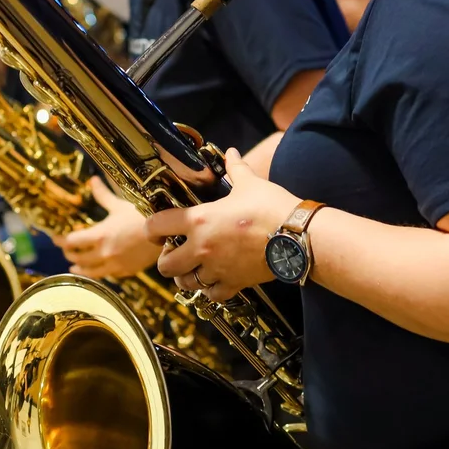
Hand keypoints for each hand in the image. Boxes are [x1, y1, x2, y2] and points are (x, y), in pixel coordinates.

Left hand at [52, 177, 161, 278]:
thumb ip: (102, 195)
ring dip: (80, 268)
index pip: (71, 241)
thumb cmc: (143, 215)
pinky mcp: (125, 272)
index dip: (61, 240)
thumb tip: (92, 181)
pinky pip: (106, 276)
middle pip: (77, 257)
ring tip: (74, 268)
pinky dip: (98, 273)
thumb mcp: (119, 204)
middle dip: (69, 253)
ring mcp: (114, 265)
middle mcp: (104, 253)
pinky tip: (97, 271)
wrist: (167, 233)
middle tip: (66, 250)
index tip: (55, 238)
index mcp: (100, 235)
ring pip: (89, 271)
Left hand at [145, 149, 298, 300]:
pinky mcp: (233, 283)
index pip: (156, 226)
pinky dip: (210, 291)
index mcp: (199, 220)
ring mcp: (216, 269)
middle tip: (175, 252)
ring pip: (185, 283)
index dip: (152, 228)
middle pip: (165, 265)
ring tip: (192, 268)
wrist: (296, 235)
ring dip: (185, 277)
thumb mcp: (250, 183)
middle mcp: (201, 247)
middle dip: (166, 260)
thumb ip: (235, 168)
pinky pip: (212, 295)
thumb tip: (231, 153)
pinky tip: (215, 281)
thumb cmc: (271, 207)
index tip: (156, 230)